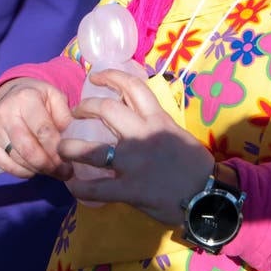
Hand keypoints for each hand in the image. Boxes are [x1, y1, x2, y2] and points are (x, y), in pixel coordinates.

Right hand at [0, 78, 74, 178]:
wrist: (9, 94)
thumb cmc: (38, 97)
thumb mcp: (55, 97)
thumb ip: (64, 116)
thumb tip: (67, 140)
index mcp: (26, 99)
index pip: (43, 131)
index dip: (58, 149)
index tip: (70, 158)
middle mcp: (6, 113)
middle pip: (29, 149)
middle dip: (49, 164)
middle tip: (64, 171)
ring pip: (17, 159)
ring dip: (38, 169)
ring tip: (54, 171)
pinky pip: (6, 165)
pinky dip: (23, 172)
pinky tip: (36, 169)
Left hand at [58, 69, 213, 225]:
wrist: (208, 193)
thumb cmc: (195, 164)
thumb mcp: (177, 133)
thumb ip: (155, 123)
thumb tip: (135, 114)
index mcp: (157, 119)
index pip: (133, 86)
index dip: (110, 76)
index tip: (96, 76)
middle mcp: (142, 135)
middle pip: (106, 110)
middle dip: (84, 107)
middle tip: (76, 112)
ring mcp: (134, 162)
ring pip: (92, 149)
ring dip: (70, 147)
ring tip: (62, 148)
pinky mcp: (130, 189)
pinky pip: (96, 188)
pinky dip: (79, 186)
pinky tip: (72, 185)